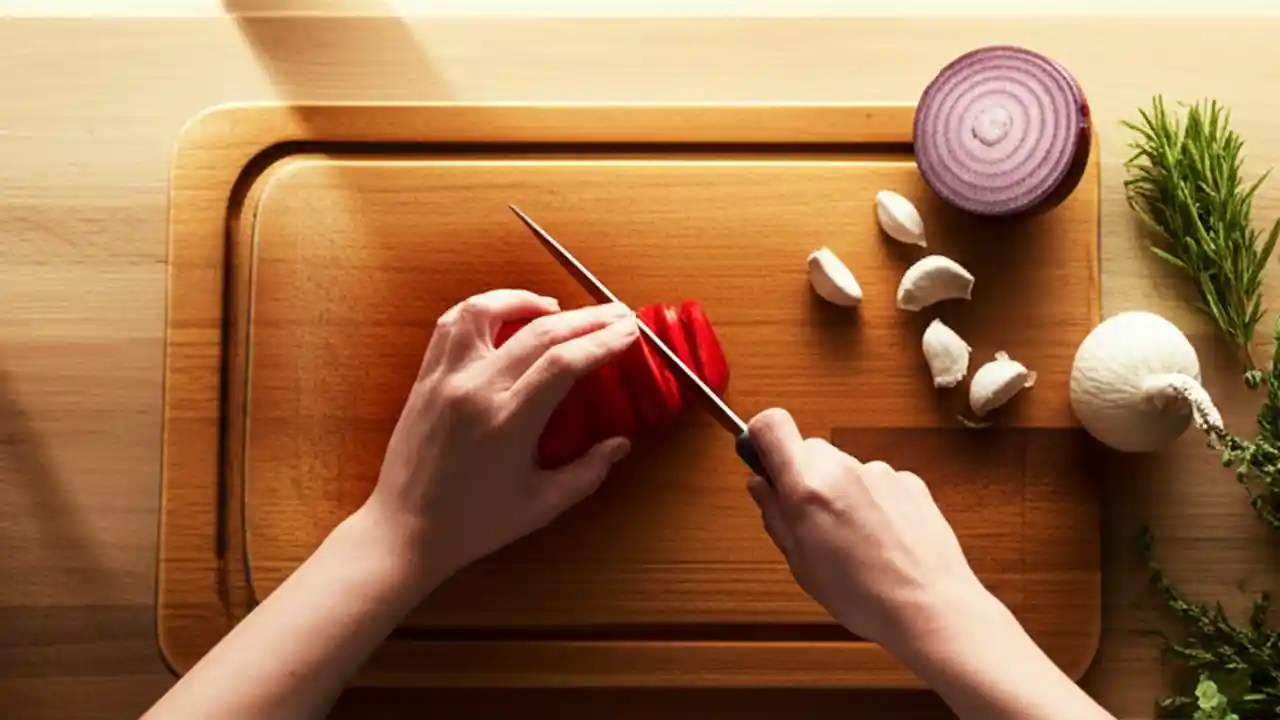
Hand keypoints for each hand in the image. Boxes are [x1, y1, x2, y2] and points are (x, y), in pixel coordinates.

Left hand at [365, 289, 639, 589]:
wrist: (404, 531)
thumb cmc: (474, 524)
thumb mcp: (541, 506)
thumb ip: (587, 473)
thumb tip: (620, 444)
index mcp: (508, 422)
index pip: (564, 362)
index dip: (602, 341)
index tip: (630, 332)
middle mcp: (475, 390)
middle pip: (538, 332)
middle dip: (585, 318)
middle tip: (616, 314)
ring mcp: (445, 378)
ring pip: (486, 311)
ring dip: (525, 300)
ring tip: (554, 307)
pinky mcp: (424, 377)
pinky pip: (452, 325)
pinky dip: (482, 309)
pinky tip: (503, 315)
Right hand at [745, 408, 991, 651]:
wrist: (930, 606)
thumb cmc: (865, 596)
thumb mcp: (800, 563)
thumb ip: (775, 515)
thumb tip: (761, 486)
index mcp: (809, 487)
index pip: (771, 426)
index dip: (760, 438)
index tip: (761, 461)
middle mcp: (844, 469)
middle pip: (808, 447)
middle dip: (801, 475)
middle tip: (805, 517)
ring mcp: (880, 472)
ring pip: (843, 467)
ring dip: (838, 491)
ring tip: (851, 540)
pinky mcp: (910, 481)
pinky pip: (875, 481)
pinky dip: (871, 501)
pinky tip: (879, 539)